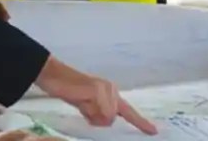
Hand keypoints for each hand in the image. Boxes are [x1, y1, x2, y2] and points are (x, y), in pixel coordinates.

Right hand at [33, 56, 157, 135]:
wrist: (53, 74)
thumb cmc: (69, 90)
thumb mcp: (86, 107)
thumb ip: (99, 113)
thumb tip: (108, 120)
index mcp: (111, 93)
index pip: (128, 111)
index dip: (141, 122)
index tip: (154, 131)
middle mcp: (111, 89)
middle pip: (112, 118)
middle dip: (96, 118)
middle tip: (82, 104)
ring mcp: (106, 89)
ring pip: (107, 118)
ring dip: (91, 115)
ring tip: (80, 101)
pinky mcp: (98, 90)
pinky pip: (101, 112)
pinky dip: (89, 112)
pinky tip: (80, 100)